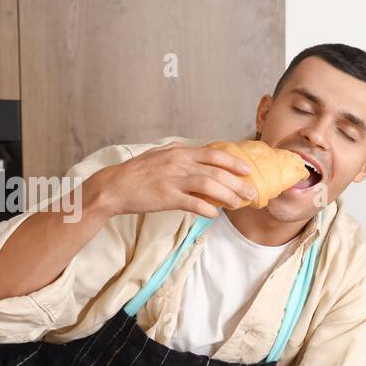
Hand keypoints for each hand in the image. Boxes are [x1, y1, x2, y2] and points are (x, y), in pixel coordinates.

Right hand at [82, 142, 258, 222]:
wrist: (114, 186)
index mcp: (179, 151)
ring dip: (228, 196)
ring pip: (210, 186)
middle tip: (251, 192)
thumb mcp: (161, 156)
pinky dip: (208, 209)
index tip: (248, 170)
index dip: (233, 162)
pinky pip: (194, 203)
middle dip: (238, 183)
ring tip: (238, 204)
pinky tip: (215, 214)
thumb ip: (182, 156)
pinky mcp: (167, 197)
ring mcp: (173, 179)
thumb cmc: (138, 173)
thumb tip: (202, 159)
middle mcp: (179, 163)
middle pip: (217, 172)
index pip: (214, 154)